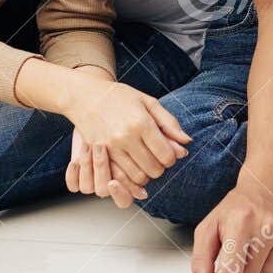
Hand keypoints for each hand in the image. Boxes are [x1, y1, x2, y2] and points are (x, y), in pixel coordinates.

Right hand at [62, 78, 190, 202]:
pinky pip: (119, 177)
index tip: (168, 152)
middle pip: (153, 169)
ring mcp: (111, 147)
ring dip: (145, 174)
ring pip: (137, 177)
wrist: (85, 96)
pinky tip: (131, 166)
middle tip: (157, 158)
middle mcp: (126, 137)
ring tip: (144, 162)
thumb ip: (169, 123)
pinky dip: (128, 176)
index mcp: (142, 123)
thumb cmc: (120, 97)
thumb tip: (187, 141)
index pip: (166, 155)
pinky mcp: (99, 154)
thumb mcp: (149, 102)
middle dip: (160, 167)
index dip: (171, 158)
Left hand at [189, 178, 272, 272]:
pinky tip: (271, 248)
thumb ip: (200, 259)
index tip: (220, 272)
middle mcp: (268, 226)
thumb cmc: (237, 210)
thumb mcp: (209, 227)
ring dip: (257, 271)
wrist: (267, 188)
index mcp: (240, 222)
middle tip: (239, 253)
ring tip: (255, 249)